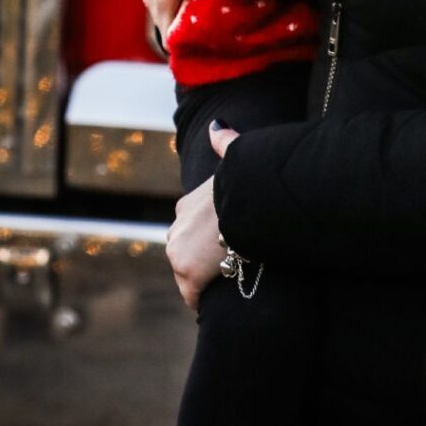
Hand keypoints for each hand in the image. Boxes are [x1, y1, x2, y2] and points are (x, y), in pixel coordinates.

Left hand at [166, 124, 237, 311]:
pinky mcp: (187, 273)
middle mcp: (177, 228)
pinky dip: (202, 298)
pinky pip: (192, 295)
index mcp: (186, 206)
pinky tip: (216, 298)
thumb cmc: (247, 181)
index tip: (222, 247)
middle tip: (226, 267)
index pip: (188, 230)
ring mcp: (179, 251)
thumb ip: (224, 143)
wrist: (249, 202)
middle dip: (200, 262)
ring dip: (201, 280)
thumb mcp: (234, 157)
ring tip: (223, 282)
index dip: (205, 241)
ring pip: (186, 274)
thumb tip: (216, 126)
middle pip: (183, 254)